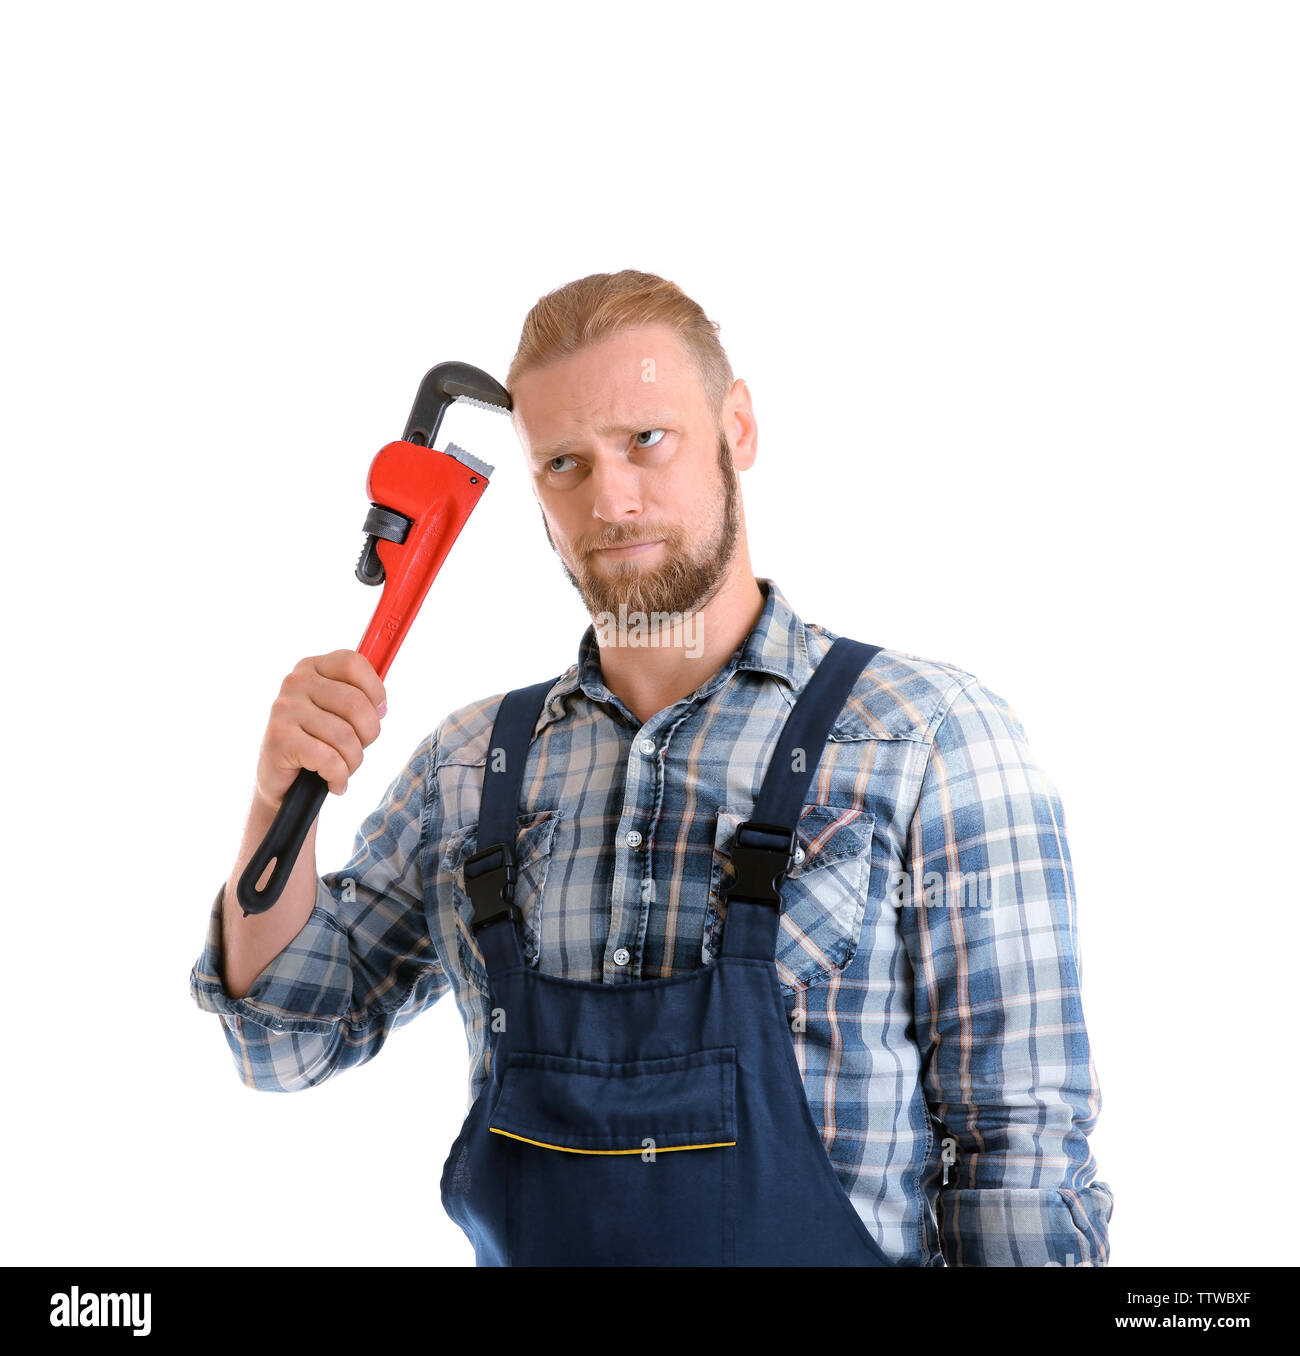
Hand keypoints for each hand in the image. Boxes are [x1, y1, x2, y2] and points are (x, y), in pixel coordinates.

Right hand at [255, 650, 386, 807]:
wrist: (282, 781)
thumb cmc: (319, 743)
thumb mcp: (340, 713)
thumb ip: (361, 697)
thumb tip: (381, 707)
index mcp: (313, 667)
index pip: (354, 664)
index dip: (375, 692)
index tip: (376, 714)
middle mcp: (295, 682)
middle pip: (356, 703)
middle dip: (368, 735)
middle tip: (357, 749)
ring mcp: (284, 708)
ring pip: (345, 735)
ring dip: (353, 761)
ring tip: (343, 769)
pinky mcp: (279, 738)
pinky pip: (329, 759)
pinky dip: (339, 776)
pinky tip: (334, 782)